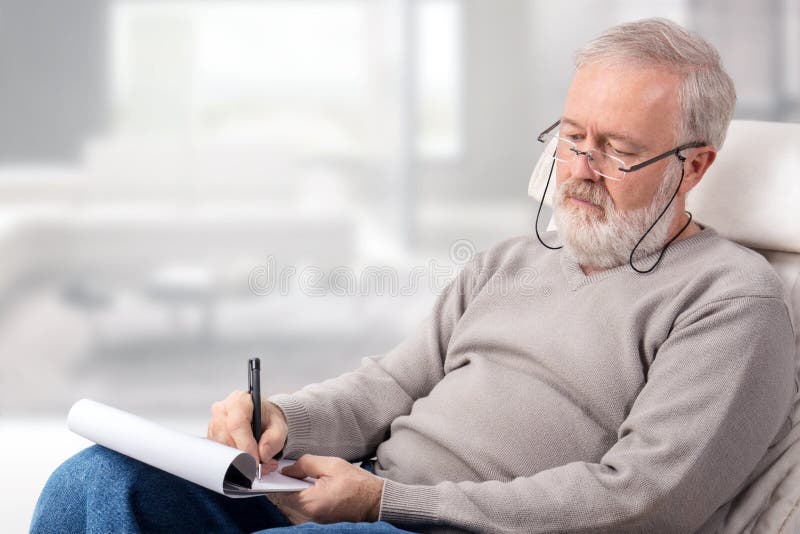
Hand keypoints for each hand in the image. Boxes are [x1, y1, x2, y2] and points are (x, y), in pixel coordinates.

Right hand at [207, 390, 288, 471]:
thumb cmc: (267, 419)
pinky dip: (230, 461)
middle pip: (224, 437)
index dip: (245, 445)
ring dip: (235, 460)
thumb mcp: (279, 427)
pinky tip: (244, 461)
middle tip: (255, 466)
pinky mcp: (212, 436)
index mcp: (240, 401)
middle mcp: (223, 410)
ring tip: (254, 464)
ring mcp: (215, 423)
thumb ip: (274, 439)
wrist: (262, 420)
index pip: (237, 424)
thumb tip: (262, 453)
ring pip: (219, 447)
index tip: (255, 460)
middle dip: (240, 455)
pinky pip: (216, 452)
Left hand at [268, 455, 383, 523]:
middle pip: (284, 500)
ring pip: (292, 504)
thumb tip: (287, 470)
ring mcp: (314, 520)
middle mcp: (309, 516)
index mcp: (311, 502)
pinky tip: (310, 485)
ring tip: (303, 477)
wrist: (375, 501)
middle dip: (284, 485)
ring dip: (293, 490)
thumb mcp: (331, 464)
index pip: (281, 493)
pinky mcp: (319, 520)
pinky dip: (302, 496)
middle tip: (289, 471)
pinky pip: (302, 507)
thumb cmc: (357, 483)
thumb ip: (305, 464)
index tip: (275, 470)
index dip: (276, 480)